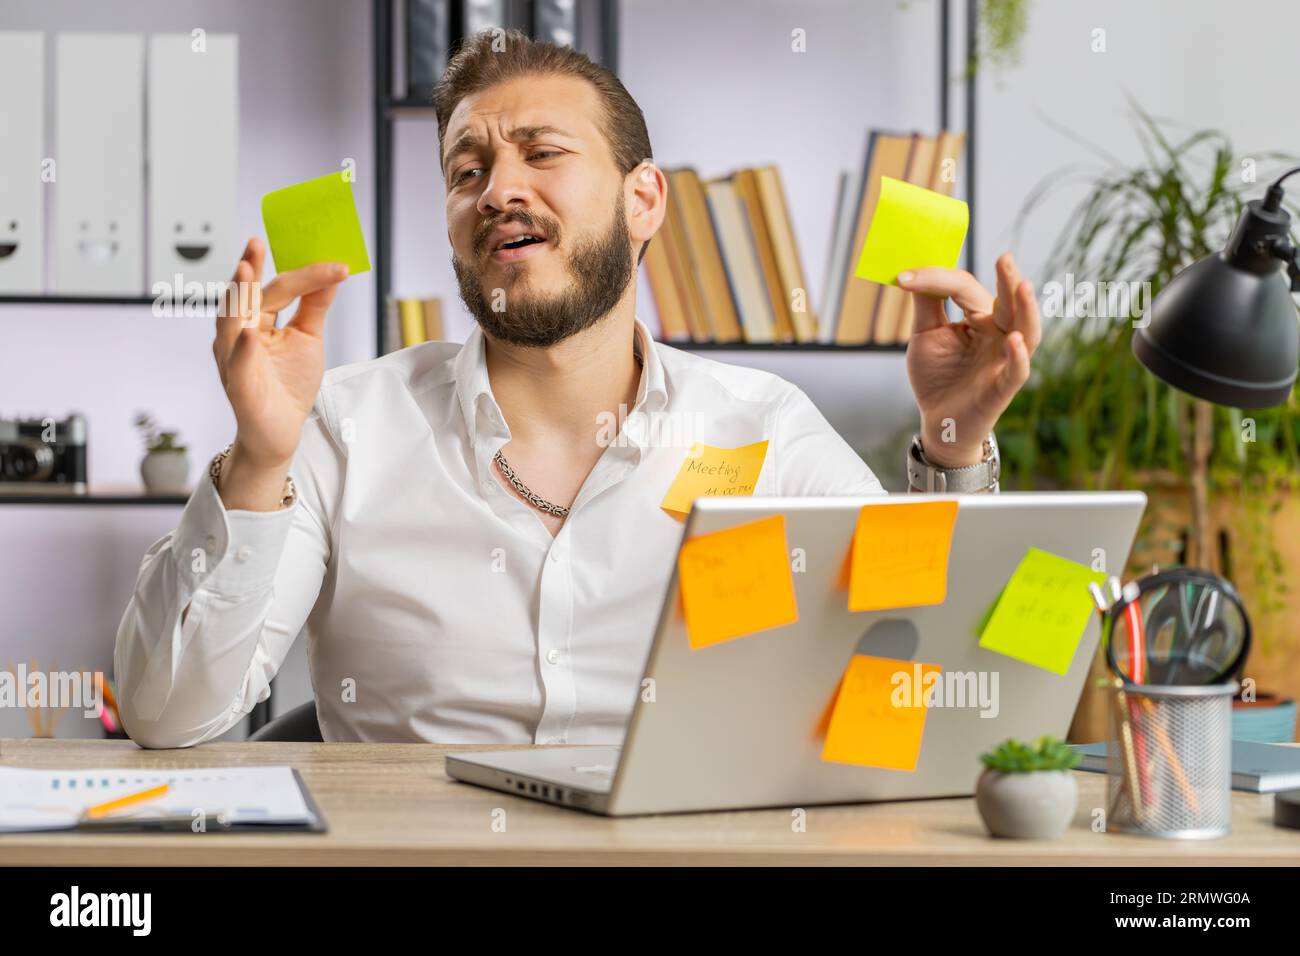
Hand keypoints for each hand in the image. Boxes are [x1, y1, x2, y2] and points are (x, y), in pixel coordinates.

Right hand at [213, 238, 347, 469]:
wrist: (281, 431)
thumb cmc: (289, 383)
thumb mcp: (308, 338)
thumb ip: (315, 306)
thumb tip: (331, 273)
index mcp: (258, 317)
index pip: (279, 287)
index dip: (306, 274)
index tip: (337, 266)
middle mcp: (240, 332)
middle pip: (246, 294)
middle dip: (249, 266)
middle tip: (257, 241)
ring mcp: (234, 356)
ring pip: (231, 321)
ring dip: (237, 295)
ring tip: (244, 270)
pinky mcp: (238, 383)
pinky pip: (237, 362)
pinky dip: (241, 347)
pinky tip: (248, 332)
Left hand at [900, 252, 1040, 466]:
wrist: (938, 421)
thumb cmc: (938, 376)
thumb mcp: (926, 334)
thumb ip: (926, 304)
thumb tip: (915, 269)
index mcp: (981, 318)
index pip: (965, 289)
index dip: (936, 280)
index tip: (903, 277)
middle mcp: (999, 334)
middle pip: (1008, 303)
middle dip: (1008, 280)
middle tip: (1003, 258)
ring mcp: (1004, 359)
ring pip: (1026, 329)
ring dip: (1026, 308)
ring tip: (1023, 286)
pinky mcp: (1003, 387)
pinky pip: (1017, 370)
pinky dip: (1019, 356)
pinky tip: (1015, 341)